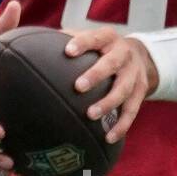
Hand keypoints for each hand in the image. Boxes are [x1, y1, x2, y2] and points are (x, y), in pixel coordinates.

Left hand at [63, 27, 157, 143]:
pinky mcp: (141, 92)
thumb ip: (69, 39)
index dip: (83, 43)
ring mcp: (134, 74)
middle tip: (78, 87)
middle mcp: (124, 54)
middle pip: (112, 64)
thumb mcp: (92, 38)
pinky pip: (132, 111)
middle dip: (96, 75)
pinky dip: (121, 125)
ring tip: (90, 115)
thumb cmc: (103, 48)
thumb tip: (35, 45)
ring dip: (107, 103)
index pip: (95, 38)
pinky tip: (108, 138)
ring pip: (123, 90)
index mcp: (108, 38)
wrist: (141, 55)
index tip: (68, 51)